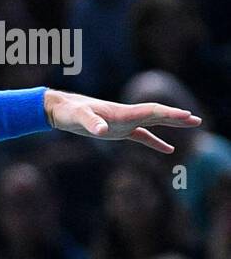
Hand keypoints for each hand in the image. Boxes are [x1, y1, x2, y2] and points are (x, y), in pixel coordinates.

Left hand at [45, 90, 201, 152]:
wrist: (61, 109)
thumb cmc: (70, 112)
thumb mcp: (79, 118)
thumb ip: (91, 123)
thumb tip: (102, 131)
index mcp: (122, 112)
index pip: (151, 111)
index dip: (169, 113)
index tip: (186, 116)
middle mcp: (127, 115)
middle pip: (157, 114)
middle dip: (177, 117)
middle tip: (197, 120)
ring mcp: (124, 122)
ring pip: (153, 123)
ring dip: (171, 124)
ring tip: (192, 124)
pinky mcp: (118, 130)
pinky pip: (142, 136)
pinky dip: (155, 141)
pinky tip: (168, 149)